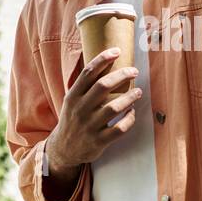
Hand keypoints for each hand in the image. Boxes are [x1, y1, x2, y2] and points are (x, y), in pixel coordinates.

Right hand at [45, 47, 142, 174]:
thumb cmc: (73, 119)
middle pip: (103, 86)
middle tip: (134, 71)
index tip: (117, 51)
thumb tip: (107, 63)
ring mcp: (89, 126)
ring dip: (129, 97)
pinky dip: (129, 119)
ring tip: (138, 92)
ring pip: (114, 108)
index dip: (103, 59)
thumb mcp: (72, 101)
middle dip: (121, 75)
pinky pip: (119, 129)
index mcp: (73, 97)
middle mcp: (80, 109)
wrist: (63, 149)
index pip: (88, 73)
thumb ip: (85, 86)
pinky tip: (132, 113)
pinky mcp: (99, 141)